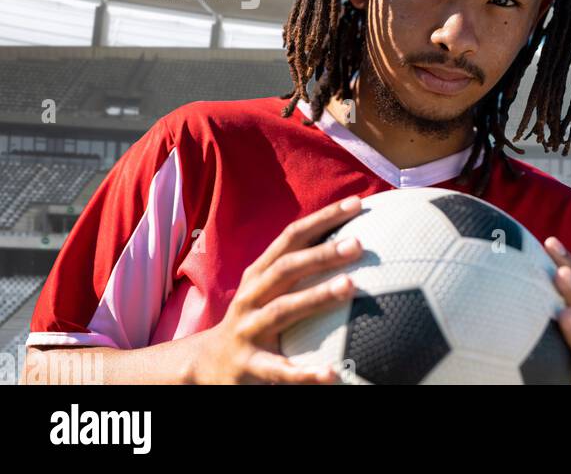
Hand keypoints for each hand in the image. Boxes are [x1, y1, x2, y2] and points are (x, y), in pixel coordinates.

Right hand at [185, 196, 363, 383]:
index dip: (322, 218)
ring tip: (350, 286)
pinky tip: (334, 374)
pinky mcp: (250, 365)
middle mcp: (252, 296)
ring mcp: (248, 329)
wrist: (205, 365)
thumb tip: (359, 245)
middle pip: (286, 268)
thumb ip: (303, 269)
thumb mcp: (269, 289)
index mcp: (260, 274)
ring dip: (316, 296)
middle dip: (321, 253)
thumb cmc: (254, 319)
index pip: (292, 237)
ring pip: (283, 309)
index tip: (357, 203)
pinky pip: (281, 370)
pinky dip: (307, 372)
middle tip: (358, 244)